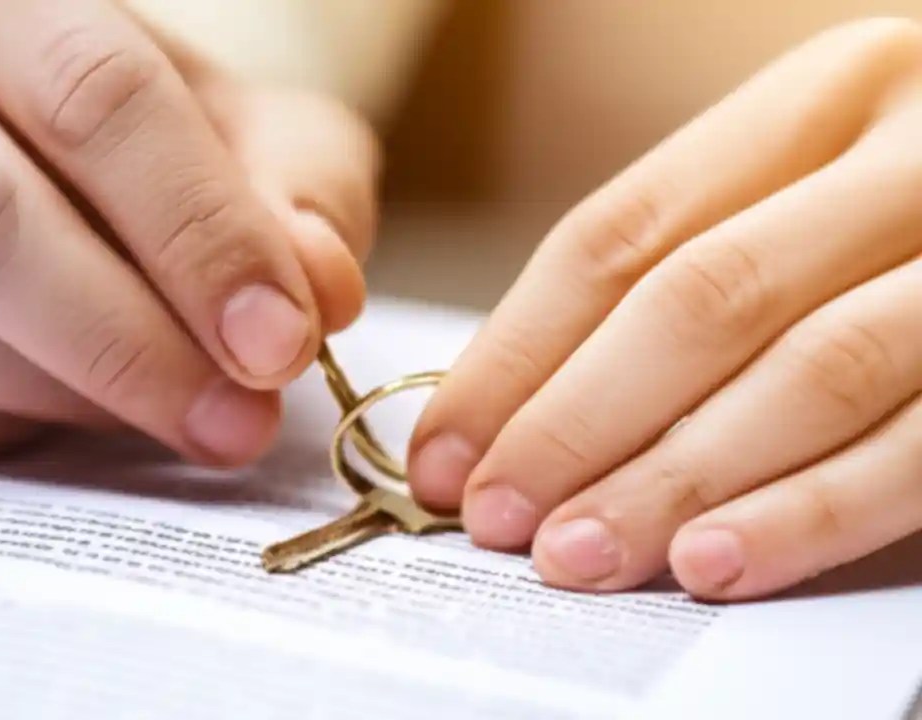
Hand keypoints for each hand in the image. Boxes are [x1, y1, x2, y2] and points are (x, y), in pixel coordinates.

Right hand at [0, 0, 378, 464]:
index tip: (276, 340)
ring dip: (57, 395)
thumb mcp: (273, 151)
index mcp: (6, 1)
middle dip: (124, 343)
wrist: (74, 177)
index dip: (196, 233)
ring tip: (162, 413)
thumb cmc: (176, 157)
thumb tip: (312, 294)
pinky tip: (57, 411)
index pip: (94, 98)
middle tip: (234, 418)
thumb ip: (305, 208)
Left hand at [408, 18, 921, 600]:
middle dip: (578, 423)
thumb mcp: (803, 193)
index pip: (621, 233)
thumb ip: (686, 270)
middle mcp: (907, 156)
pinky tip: (712, 561)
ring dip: (674, 478)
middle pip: (700, 299)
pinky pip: (916, 448)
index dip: (517, 352)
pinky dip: (808, 512)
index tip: (446, 449)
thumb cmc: (899, 217)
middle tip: (495, 516)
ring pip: (809, 372)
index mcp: (819, 100)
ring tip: (578, 554)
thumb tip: (512, 405)